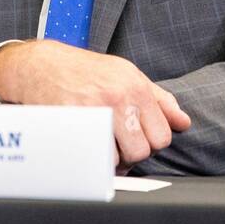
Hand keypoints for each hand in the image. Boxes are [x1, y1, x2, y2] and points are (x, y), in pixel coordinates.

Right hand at [0, 39, 190, 167]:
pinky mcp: (73, 122)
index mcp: (136, 87)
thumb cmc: (85, 71)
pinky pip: (93, 156)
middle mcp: (119, 97)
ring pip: (118, 158)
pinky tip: (87, 144)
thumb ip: (158, 99)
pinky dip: (92, 157)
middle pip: (142, 150)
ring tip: (101, 143)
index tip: (136, 138)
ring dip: (110, 158)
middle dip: (131, 154)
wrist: (41, 65)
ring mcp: (95, 110)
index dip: (150, 143)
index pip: (162, 136)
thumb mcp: (127, 74)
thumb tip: (183, 122)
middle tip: (118, 144)